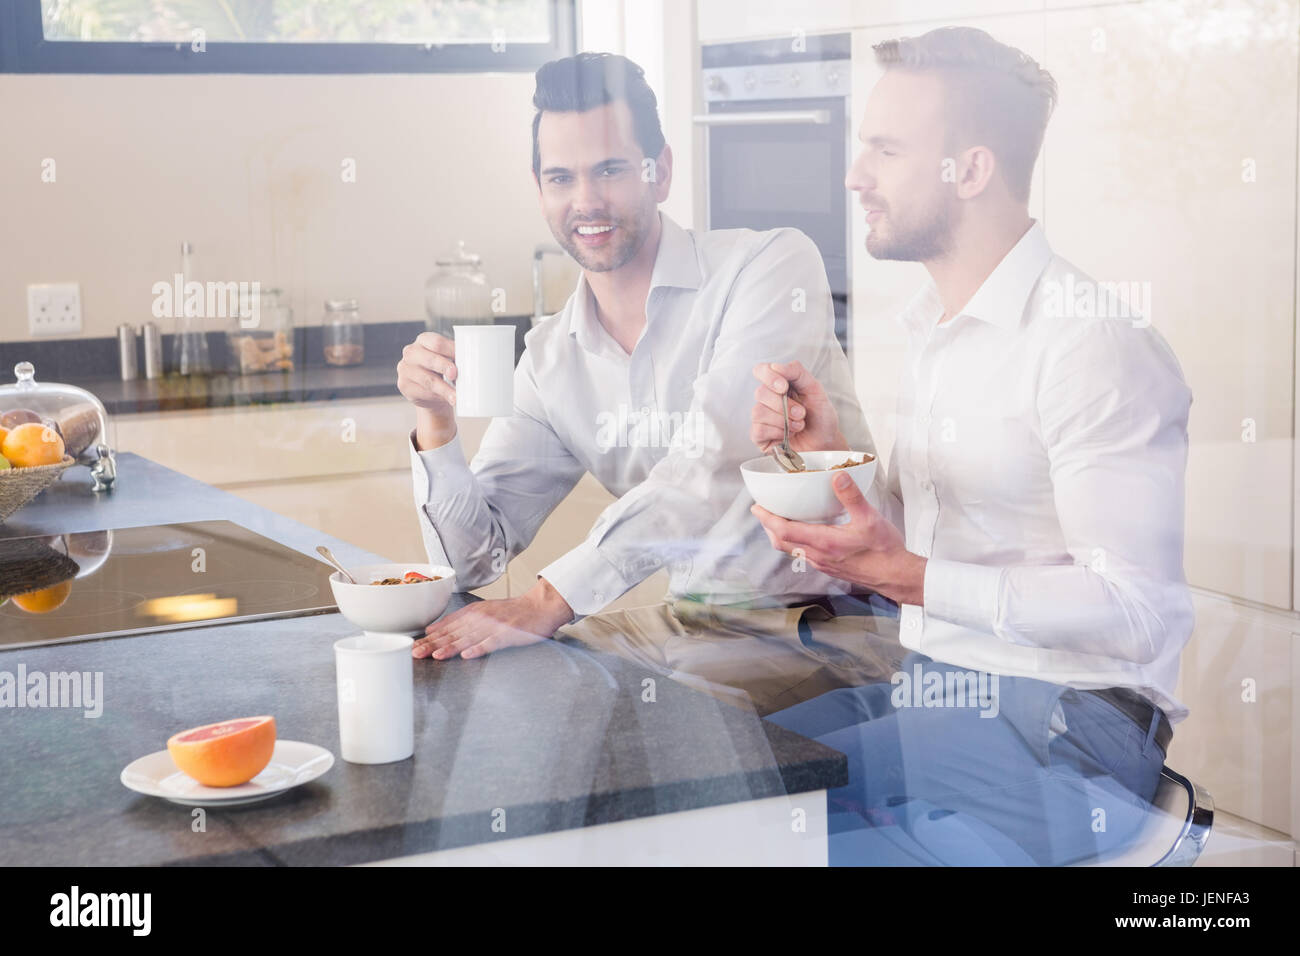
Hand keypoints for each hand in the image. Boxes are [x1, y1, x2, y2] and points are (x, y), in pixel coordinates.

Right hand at [397, 332, 457, 448]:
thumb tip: (479, 363)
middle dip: (444, 366)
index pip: (436, 342)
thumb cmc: (443, 371)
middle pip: (430, 358)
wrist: (431, 392)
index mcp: (424, 340)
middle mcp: (411, 352)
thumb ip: (457, 358)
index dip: (450, 350)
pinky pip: (421, 391)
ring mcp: (405, 368)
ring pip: (427, 379)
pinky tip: (445, 400)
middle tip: (456, 375)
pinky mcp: (404, 385)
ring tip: (456, 396)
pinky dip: (436, 396)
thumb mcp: (448, 359)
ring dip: (444, 388)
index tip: (462, 358)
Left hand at [412, 578, 573, 660]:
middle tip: (416, 653)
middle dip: (433, 643)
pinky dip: (480, 648)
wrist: (540, 606)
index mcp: (472, 613)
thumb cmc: (512, 612)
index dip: (429, 637)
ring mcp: (494, 626)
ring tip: (436, 656)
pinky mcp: (508, 634)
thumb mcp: (482, 611)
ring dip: (451, 647)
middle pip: (453, 633)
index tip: (412, 646)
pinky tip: (468, 655)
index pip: (446, 626)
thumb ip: (458, 621)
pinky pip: (492, 642)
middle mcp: (480, 618)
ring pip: (469, 638)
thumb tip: (432, 629)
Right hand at [750, 360, 846, 453]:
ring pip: (759, 412)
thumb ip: (797, 373)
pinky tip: (787, 435)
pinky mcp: (759, 436)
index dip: (769, 377)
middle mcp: (768, 399)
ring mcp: (762, 418)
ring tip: (798, 425)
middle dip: (784, 405)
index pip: (761, 371)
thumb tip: (776, 367)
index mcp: (779, 384)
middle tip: (801, 413)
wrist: (825, 442)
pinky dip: (777, 432)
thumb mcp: (815, 389)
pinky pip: (759, 430)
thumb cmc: (820, 417)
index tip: (784, 387)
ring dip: (783, 420)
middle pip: (760, 392)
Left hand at [752, 471, 925, 605]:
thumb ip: (852, 496)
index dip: (767, 519)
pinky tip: (803, 532)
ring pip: (791, 550)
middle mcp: (819, 555)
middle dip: (768, 526)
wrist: (895, 576)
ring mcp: (823, 563)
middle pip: (781, 542)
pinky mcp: (830, 567)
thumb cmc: (884, 551)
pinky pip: (803, 554)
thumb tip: (837, 476)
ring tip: (777, 519)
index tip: (757, 507)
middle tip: (762, 510)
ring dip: (780, 535)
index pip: (784, 531)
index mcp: (824, 543)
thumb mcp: (870, 518)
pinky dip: (794, 541)